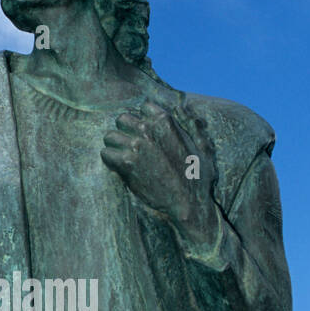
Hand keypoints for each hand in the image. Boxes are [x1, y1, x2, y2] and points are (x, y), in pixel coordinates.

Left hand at [101, 97, 220, 249]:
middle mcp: (148, 130)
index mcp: (166, 121)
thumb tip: (180, 108)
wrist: (188, 203)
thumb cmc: (198, 177)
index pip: (144, 107)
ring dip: (114, 146)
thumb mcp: (204, 147)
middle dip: (124, 130)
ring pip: (110, 136)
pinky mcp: (126, 164)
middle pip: (122, 119)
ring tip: (123, 157)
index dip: (144, 119)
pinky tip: (119, 168)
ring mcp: (135, 146)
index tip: (146, 132)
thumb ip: (193, 125)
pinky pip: (106, 154)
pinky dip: (110, 160)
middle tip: (130, 145)